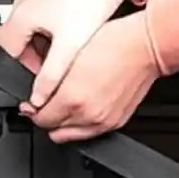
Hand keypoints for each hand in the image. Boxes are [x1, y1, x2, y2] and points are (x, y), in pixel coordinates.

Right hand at [0, 0, 133, 108]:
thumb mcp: (69, 46)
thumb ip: (51, 75)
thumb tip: (38, 98)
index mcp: (20, 15)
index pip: (5, 55)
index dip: (19, 74)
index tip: (38, 85)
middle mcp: (24, 5)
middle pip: (19, 46)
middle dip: (36, 62)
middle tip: (56, 71)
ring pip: (32, 36)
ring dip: (46, 50)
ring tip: (68, 53)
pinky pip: (44, 24)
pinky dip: (54, 36)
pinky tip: (72, 39)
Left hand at [26, 13, 160, 142]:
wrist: (146, 46)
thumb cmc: (113, 42)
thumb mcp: (70, 54)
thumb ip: (49, 79)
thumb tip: (38, 93)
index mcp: (72, 98)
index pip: (39, 118)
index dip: (32, 109)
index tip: (32, 102)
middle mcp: (87, 115)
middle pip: (53, 130)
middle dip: (47, 117)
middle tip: (46, 103)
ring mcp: (102, 122)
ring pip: (70, 135)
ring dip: (63, 123)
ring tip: (64, 104)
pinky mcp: (115, 123)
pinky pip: (89, 133)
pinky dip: (81, 124)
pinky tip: (82, 106)